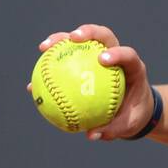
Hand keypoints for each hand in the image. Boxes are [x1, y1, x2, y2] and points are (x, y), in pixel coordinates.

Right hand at [29, 24, 154, 140]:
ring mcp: (102, 56)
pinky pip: (68, 61)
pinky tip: (34, 81)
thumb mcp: (128, 125)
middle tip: (72, 38)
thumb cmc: (133, 116)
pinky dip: (51, 66)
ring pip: (83, 42)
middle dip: (89, 32)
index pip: (128, 55)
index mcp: (133, 69)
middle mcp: (118, 57)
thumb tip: (91, 135)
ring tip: (43, 48)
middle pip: (105, 36)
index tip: (102, 59)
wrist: (134, 110)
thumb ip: (112, 129)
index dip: (117, 53)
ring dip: (63, 40)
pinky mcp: (88, 62)